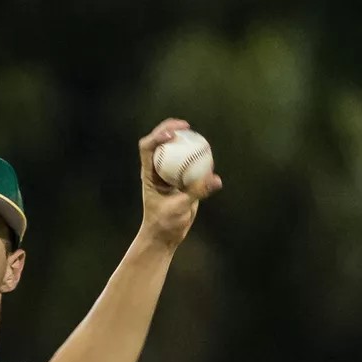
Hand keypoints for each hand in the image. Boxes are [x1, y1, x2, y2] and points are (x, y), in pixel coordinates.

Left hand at [138, 118, 218, 246]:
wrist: (165, 236)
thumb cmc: (164, 223)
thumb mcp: (179, 208)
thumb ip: (196, 192)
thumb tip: (214, 179)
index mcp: (149, 174)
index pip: (147, 147)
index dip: (157, 135)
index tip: (173, 134)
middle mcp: (157, 170)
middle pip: (160, 142)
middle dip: (170, 128)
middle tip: (186, 126)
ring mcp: (168, 174)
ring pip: (174, 150)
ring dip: (183, 139)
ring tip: (197, 134)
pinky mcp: (180, 180)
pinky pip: (189, 163)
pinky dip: (196, 156)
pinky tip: (208, 153)